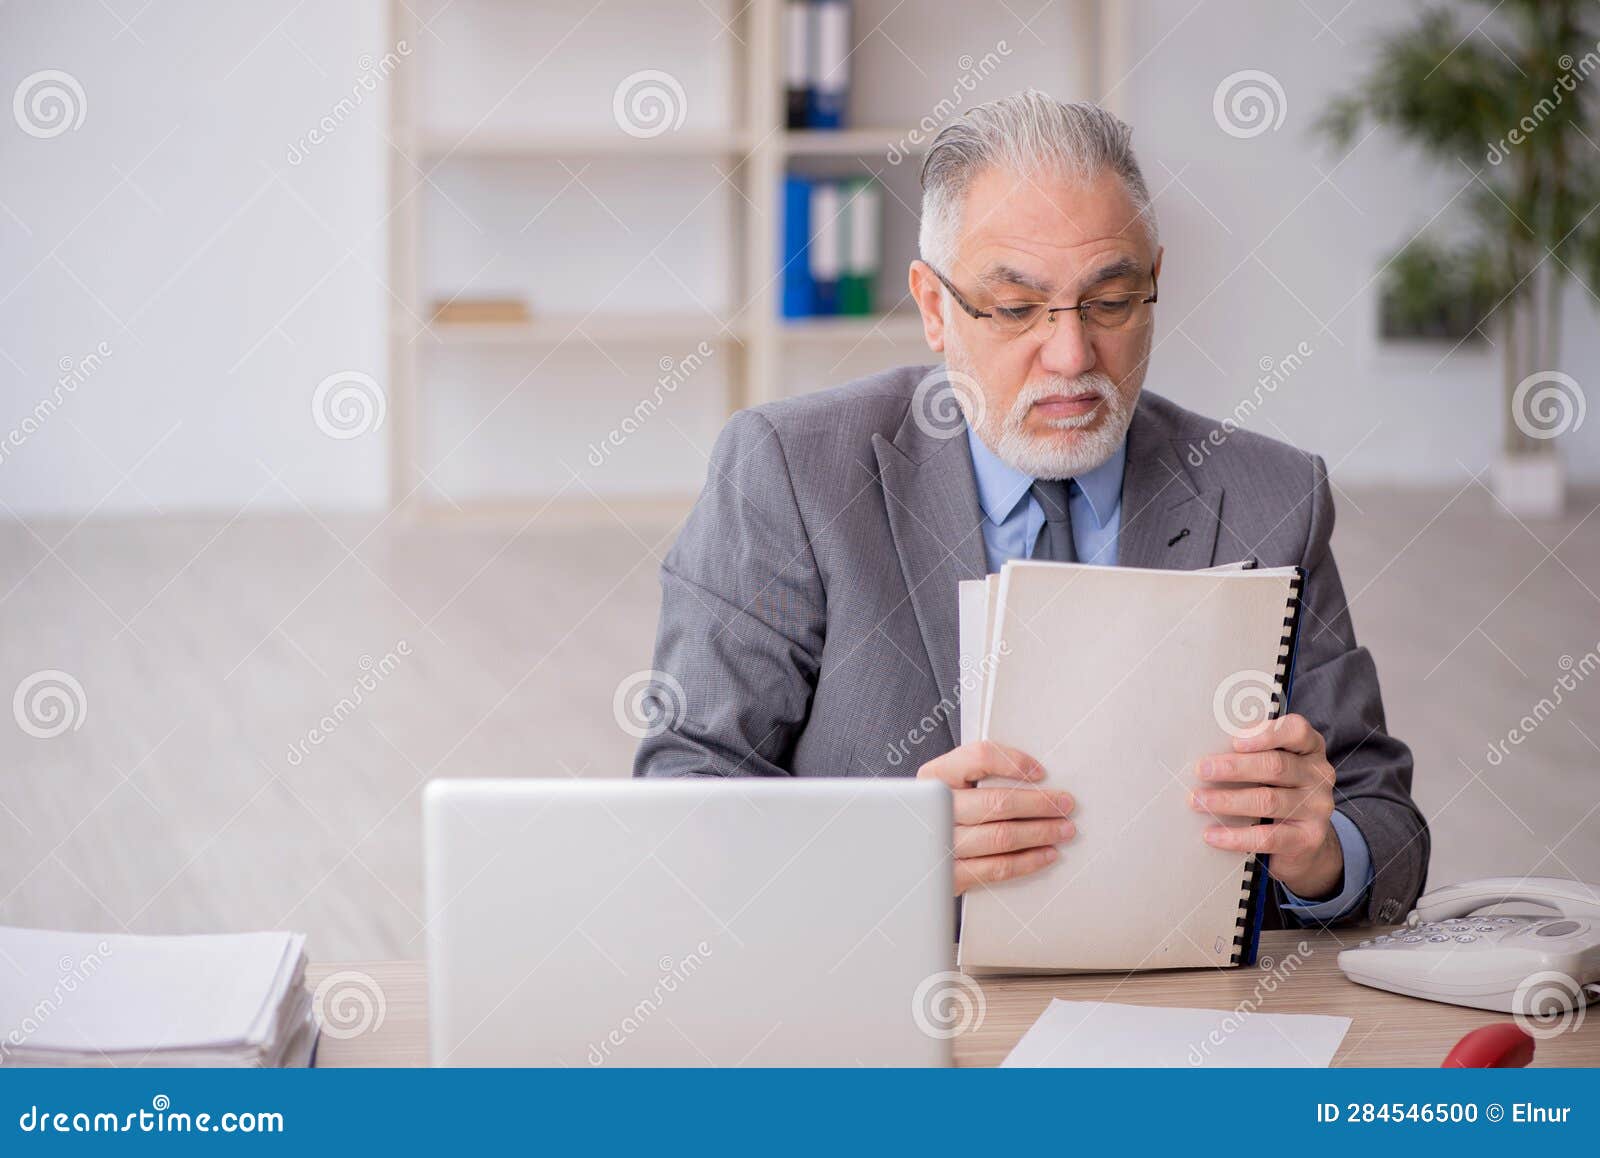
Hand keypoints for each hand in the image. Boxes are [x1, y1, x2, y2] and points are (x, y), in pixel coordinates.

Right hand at [917, 741, 1075, 895]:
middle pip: (997, 802)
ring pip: (1002, 836)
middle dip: (1040, 804)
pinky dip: (1028, 861)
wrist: (901, 853)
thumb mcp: (945, 785)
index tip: (1041, 772)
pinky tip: (1046, 854)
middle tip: (1065, 805)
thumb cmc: (935, 814)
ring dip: (1040, 833)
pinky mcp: (950, 876)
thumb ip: (975, 774)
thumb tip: (1033, 776)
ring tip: (1063, 829)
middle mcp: (935, 809)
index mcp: (934, 776)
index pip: (978, 757)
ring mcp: (941, 845)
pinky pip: (997, 868)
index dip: (1014, 762)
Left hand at [1189, 713, 1343, 899]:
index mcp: (1309, 748)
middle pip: (1275, 766)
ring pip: (1268, 801)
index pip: (1297, 731)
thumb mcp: (1271, 764)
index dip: (1267, 734)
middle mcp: (1318, 774)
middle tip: (1201, 770)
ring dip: (1227, 800)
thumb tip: (1208, 750)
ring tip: (1198, 801)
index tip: (1235, 741)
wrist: (1304, 839)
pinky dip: (1236, 836)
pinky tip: (1212, 834)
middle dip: (1234, 767)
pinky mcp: (1309, 837)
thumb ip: (1250, 752)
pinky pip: (1268, 837)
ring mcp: (1317, 807)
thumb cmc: (1276, 789)